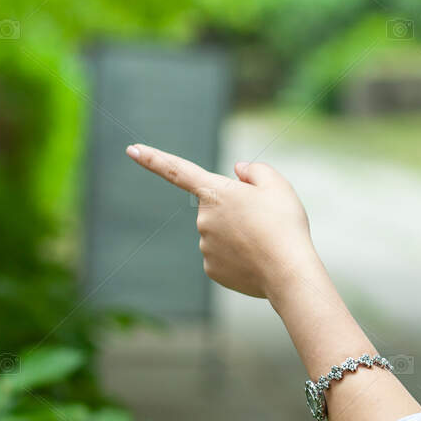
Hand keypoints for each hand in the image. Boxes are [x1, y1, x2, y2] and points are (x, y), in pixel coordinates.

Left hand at [125, 143, 320, 300]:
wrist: (288, 272)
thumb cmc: (284, 225)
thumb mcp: (277, 185)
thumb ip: (255, 170)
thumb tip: (237, 171)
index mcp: (215, 192)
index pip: (177, 170)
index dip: (153, 158)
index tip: (131, 149)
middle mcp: (203, 218)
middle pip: (217, 208)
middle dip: (237, 212)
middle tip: (265, 222)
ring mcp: (205, 246)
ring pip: (222, 234)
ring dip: (240, 235)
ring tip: (265, 243)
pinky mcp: (211, 269)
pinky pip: (223, 256)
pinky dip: (239, 256)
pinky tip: (256, 260)